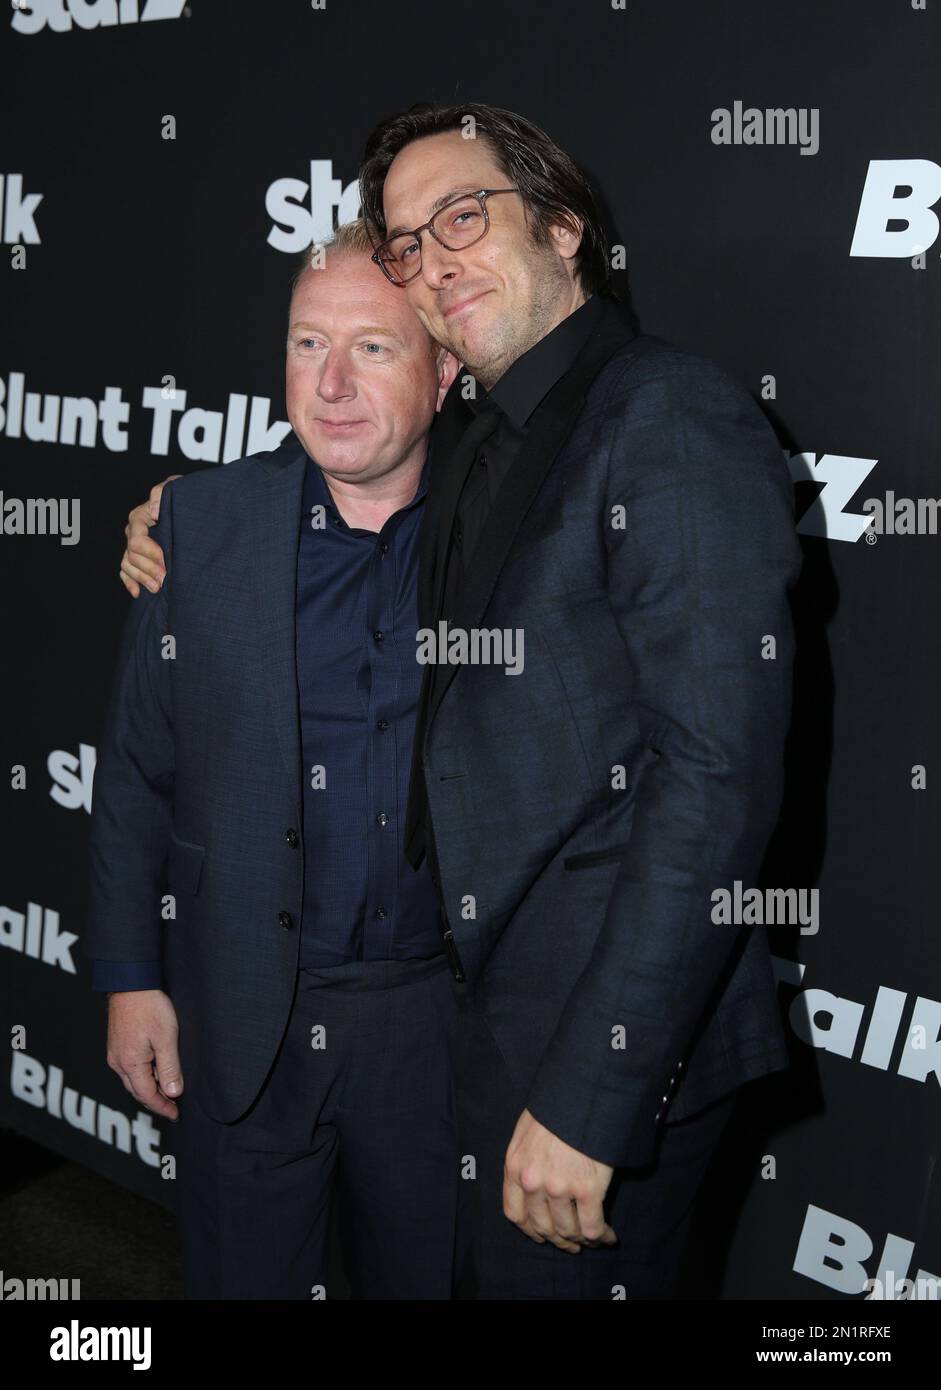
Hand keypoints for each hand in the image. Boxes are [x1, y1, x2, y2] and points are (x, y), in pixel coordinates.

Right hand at [106, 989, 182, 1120]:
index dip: (162, 1107)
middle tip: (173, 1107)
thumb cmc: (149, 1007)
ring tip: (167, 1092)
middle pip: (137, 1091)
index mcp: (130, 1064)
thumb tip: (173, 1093)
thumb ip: (169, 1067)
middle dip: (155, 1101)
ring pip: (132, 1080)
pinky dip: (143, 1076)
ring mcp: (115, 1053)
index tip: (176, 1114)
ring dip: (149, 1089)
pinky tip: (154, 1072)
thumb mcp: (166, 1038)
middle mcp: (118, 1062)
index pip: (146, 1096)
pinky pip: (129, 1068)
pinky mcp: (117, 1044)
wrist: (130, 982)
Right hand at [119, 475, 179, 597]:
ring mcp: (135, 545)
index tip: (166, 560)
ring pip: (128, 565)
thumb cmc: (183, 497)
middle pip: (132, 555)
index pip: (136, 538)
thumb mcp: (176, 489)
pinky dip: (130, 583)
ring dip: (141, 578)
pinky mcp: (138, 556)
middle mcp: (134, 532)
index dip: (150, 552)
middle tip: (165, 579)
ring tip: (158, 588)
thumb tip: (153, 510)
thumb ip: (162, 493)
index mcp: (140, 516)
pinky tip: (138, 593)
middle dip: (148, 568)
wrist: (191, 506)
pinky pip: (125, 571)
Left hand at [503, 1108, 617, 1252]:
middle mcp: (532, 1183)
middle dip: (558, 1239)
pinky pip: (592, 1226)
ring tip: (592, 1239)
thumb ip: (527, 1158)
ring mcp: (559, 1188)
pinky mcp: (588, 1190)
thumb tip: (535, 1180)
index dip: (530, 1229)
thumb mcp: (527, 1129)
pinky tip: (609, 1237)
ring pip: (568, 1230)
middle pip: (543, 1226)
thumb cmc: (557, 1105)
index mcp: (514, 1166)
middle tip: (571, 1244)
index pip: (515, 1213)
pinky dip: (602, 1237)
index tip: (542, 1235)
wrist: (583, 1093)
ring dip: (581, 1240)